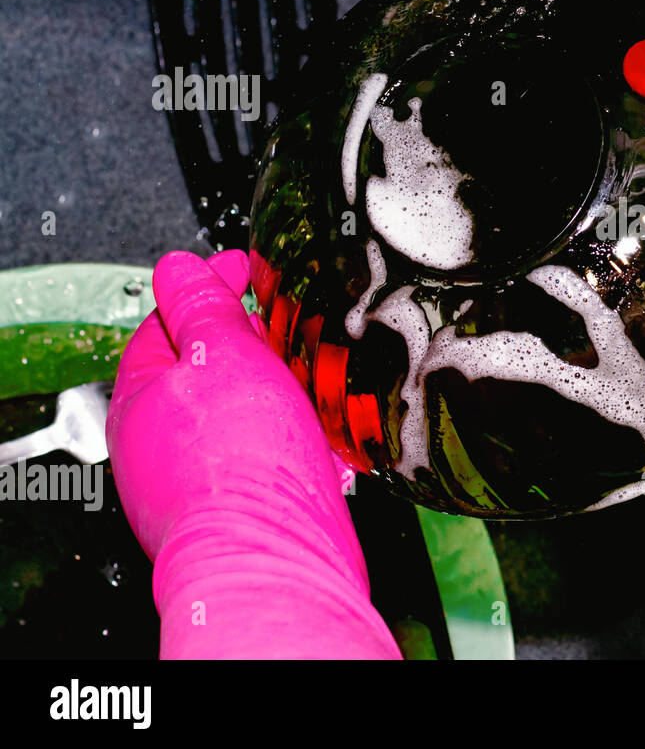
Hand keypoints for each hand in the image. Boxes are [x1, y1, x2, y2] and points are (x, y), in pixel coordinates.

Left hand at [107, 249, 399, 658]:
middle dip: (246, 346)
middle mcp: (157, 447)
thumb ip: (203, 306)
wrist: (271, 555)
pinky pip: (267, 464)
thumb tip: (178, 268)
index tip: (240, 268)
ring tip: (314, 387)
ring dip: (276, 398)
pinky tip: (325, 447)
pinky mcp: (241, 514)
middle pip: (202, 374)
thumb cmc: (240, 462)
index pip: (166, 322)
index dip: (206, 287)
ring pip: (240, 420)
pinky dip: (294, 446)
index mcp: (140, 399)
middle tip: (283, 326)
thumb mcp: (224, 354)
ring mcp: (197, 484)